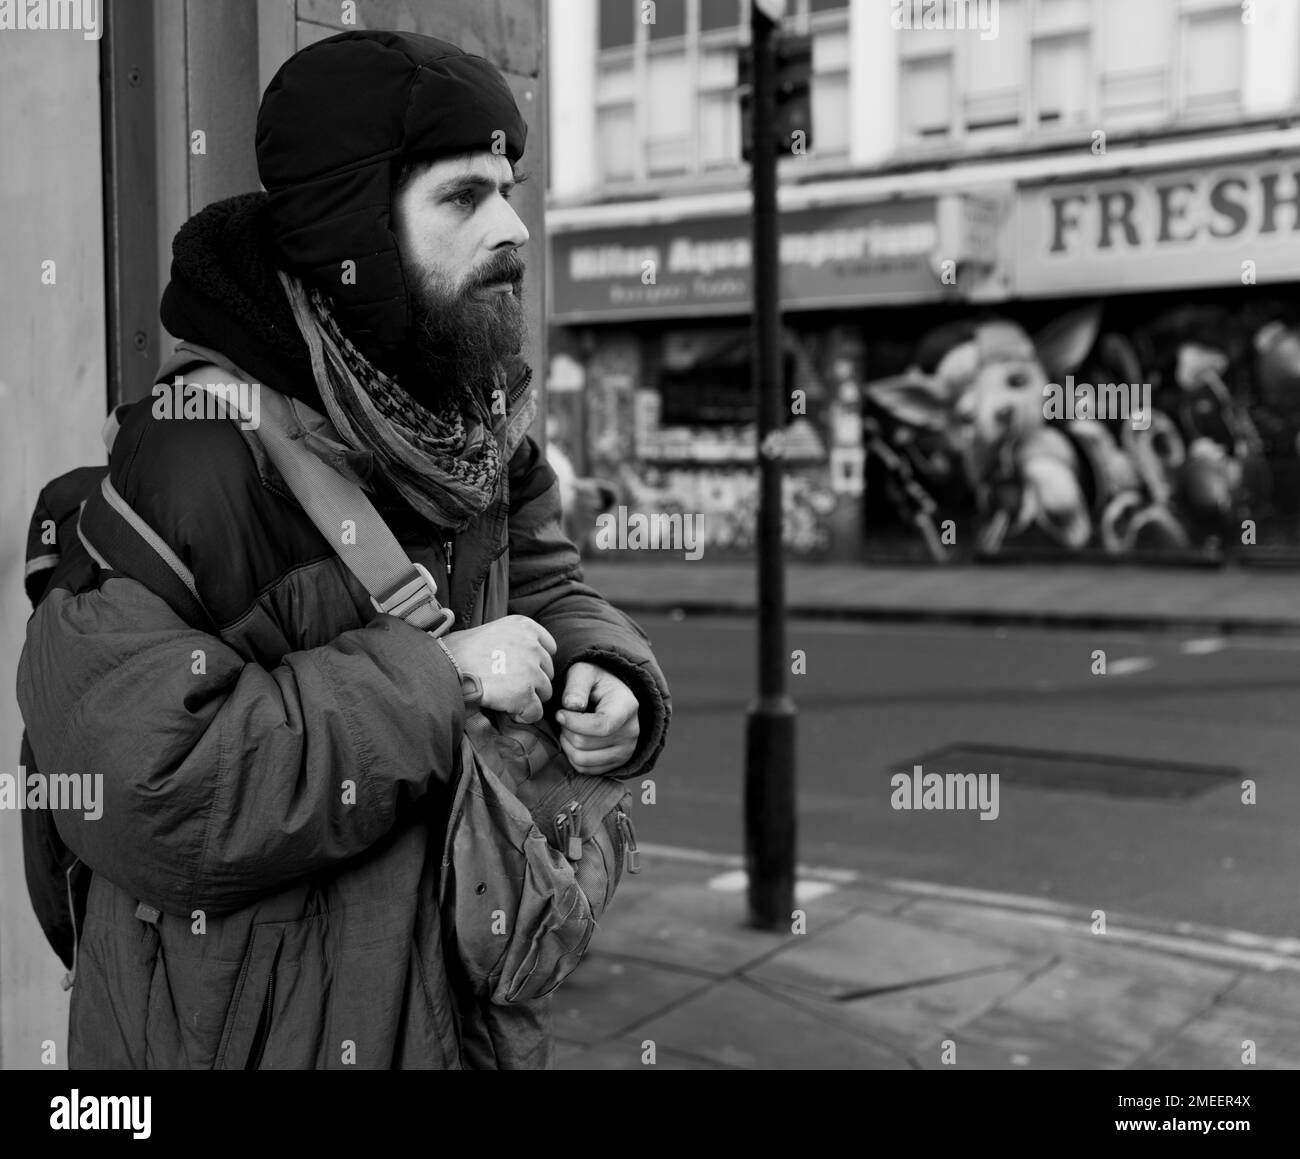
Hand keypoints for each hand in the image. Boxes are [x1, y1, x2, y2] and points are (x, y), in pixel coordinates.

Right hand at [439, 615, 555, 722]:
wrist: (444, 668)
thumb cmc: (459, 651)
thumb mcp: (491, 631)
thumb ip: (513, 641)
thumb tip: (521, 660)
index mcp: (525, 626)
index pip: (549, 648)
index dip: (536, 663)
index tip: (521, 670)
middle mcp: (533, 646)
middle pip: (547, 671)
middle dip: (532, 682)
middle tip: (508, 686)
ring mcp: (531, 670)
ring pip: (544, 692)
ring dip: (528, 698)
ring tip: (506, 698)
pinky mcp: (525, 694)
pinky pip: (535, 712)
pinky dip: (524, 716)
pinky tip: (507, 711)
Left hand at [554, 662, 639, 775]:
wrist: (611, 695)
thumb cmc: (595, 683)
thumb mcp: (584, 672)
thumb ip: (576, 686)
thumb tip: (571, 706)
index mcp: (627, 706)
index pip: (601, 726)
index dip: (574, 723)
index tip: (559, 713)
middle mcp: (632, 732)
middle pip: (585, 744)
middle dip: (566, 730)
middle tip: (563, 717)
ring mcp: (626, 750)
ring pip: (582, 759)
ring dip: (567, 744)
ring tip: (568, 728)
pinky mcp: (617, 763)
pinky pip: (585, 769)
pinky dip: (572, 756)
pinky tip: (574, 739)